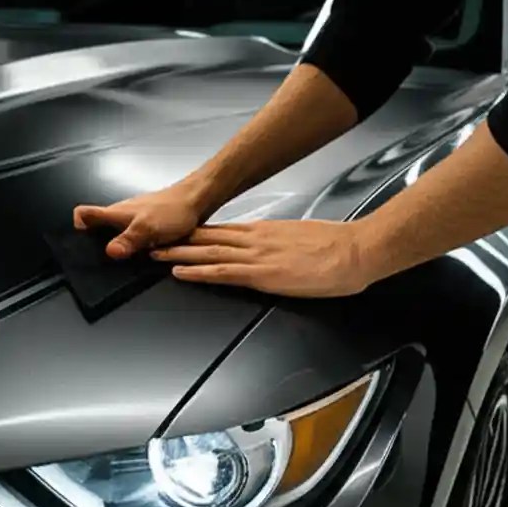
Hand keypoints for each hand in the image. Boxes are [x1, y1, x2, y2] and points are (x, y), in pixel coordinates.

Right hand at [74, 183, 205, 259]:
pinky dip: (136, 246)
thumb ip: (128, 240)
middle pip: (99, 227)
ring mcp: (135, 219)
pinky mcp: (149, 225)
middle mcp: (122, 215)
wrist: (199, 199)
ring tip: (126, 261)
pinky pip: (134, 237)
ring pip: (117, 232)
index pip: (84, 213)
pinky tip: (146, 255)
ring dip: (120, 246)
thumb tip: (109, 251)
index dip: (77, 226)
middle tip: (104, 260)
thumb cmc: (174, 208)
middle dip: (97, 243)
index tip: (80, 243)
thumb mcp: (148, 228)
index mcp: (116, 213)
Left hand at [151, 220, 372, 297]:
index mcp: (265, 232)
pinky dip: (198, 272)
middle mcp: (255, 239)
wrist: (356, 250)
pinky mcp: (262, 273)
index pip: (222, 232)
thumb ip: (282, 246)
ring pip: (207, 252)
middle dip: (178, 242)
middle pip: (207, 238)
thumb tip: (274, 253)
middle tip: (152, 242)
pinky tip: (179, 274)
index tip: (176, 234)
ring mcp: (257, 255)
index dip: (196, 234)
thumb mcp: (302, 241)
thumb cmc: (337, 248)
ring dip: (178, 255)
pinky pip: (222, 271)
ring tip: (154, 256)